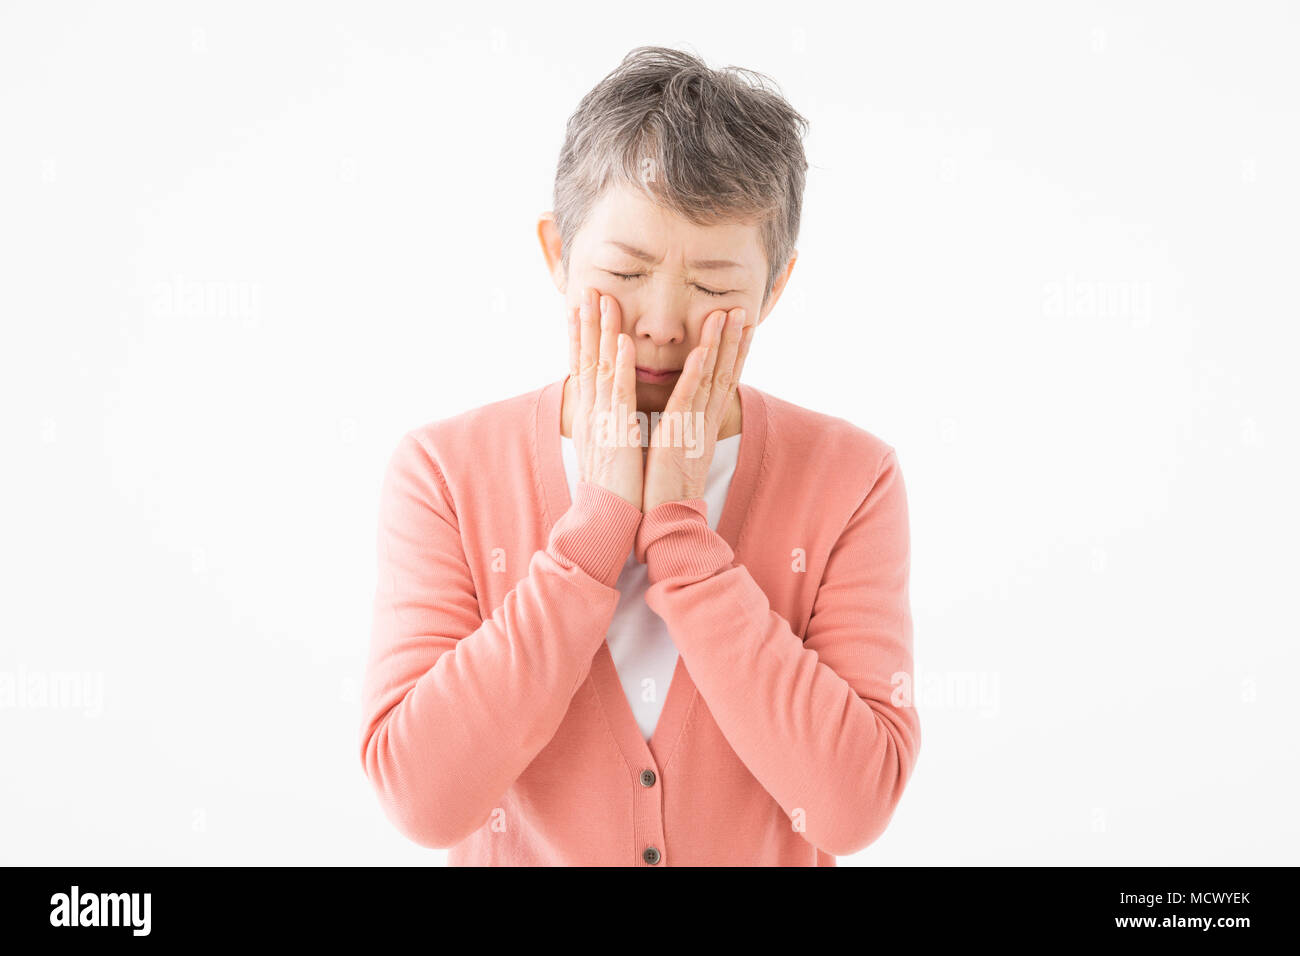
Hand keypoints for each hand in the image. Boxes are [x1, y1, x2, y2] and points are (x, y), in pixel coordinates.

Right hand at [568, 286, 642, 508]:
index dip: (581, 336)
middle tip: (585, 289)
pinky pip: (620, 394)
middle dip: (586, 322)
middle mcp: (593, 413)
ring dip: (603, 331)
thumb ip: (609, 424)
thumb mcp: (608, 448)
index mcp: (593, 416)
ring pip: (602, 367)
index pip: (584, 367)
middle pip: (587, 359)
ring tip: (603, 299)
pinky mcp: (619, 434)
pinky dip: (620, 366)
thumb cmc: (615, 489)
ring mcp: (604, 422)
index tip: (579, 307)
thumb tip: (610, 409)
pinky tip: (623, 341)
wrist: (608, 521)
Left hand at [642, 307, 753, 512]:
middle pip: (724, 373)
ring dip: (719, 344)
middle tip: (742, 310)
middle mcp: (704, 422)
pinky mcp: (678, 434)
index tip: (739, 328)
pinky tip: (702, 350)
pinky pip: (688, 398)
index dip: (731, 353)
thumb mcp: (677, 451)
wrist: (665, 520)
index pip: (720, 381)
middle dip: (733, 340)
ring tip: (726, 314)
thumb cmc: (664, 489)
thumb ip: (680, 428)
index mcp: (702, 425)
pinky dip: (695, 372)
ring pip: (710, 378)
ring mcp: (694, 427)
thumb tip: (677, 416)